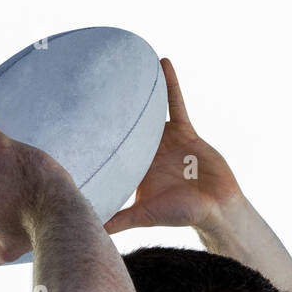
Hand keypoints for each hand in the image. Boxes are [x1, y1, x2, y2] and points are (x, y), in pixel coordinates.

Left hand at [103, 57, 243, 235]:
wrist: (217, 208)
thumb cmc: (183, 214)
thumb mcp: (146, 215)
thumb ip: (121, 219)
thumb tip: (94, 229)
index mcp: (136, 168)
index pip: (112, 148)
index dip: (96, 135)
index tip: (74, 120)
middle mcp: (148, 152)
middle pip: (126, 124)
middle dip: (110, 106)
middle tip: (89, 80)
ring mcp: (166, 140)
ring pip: (148, 110)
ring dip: (138, 89)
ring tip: (122, 64)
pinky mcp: (185, 132)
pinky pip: (176, 103)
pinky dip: (170, 83)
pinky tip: (162, 61)